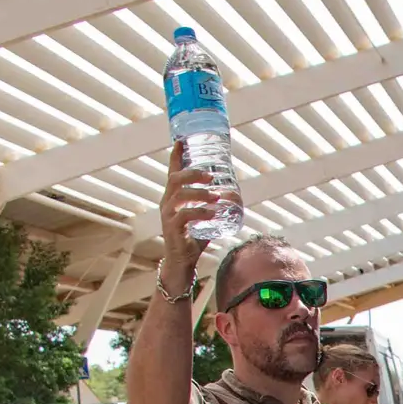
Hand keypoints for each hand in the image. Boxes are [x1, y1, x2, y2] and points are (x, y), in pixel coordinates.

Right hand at [159, 145, 215, 275]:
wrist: (181, 262)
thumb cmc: (193, 238)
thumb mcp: (204, 217)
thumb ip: (215, 205)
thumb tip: (235, 194)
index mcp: (173, 197)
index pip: (172, 171)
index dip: (176, 156)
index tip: (182, 140)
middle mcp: (167, 203)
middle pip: (175, 179)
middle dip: (193, 173)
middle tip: (211, 175)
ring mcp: (168, 215)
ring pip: (180, 196)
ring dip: (200, 193)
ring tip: (216, 196)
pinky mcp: (173, 229)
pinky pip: (185, 216)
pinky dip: (201, 212)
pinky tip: (213, 213)